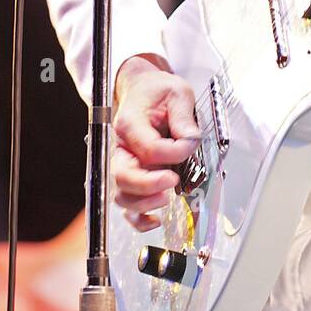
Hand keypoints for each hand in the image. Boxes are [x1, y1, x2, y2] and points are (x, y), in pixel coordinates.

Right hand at [112, 54, 200, 232]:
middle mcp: (121, 146)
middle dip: (149, 185)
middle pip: (124, 176)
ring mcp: (124, 164)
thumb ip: (183, 118)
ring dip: (144, 203)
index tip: (190, 145)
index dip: (172, 153)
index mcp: (130, 123)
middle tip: (173, 181)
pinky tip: (155, 220)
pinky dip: (138, 218)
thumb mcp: (177, 93)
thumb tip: (190, 142)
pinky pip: (127, 205)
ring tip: (167, 197)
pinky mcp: (131, 176)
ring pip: (122, 195)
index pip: (149, 148)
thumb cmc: (157, 91)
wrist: (143, 90)